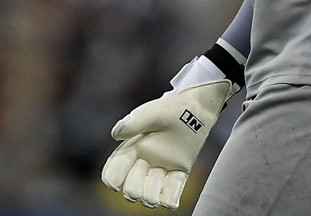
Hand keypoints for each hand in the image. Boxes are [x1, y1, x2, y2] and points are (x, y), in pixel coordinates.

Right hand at [101, 59, 233, 208]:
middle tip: (143, 174)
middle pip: (131, 188)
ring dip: (152, 193)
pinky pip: (172, 193)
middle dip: (134, 187)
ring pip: (150, 195)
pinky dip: (169, 198)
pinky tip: (170, 201)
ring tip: (160, 178)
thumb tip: (115, 134)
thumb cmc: (172, 108)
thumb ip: (135, 122)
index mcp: (133, 147)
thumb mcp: (153, 113)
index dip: (112, 178)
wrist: (197, 109)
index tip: (113, 184)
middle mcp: (145, 161)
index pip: (115, 169)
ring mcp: (162, 168)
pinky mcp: (179, 172)